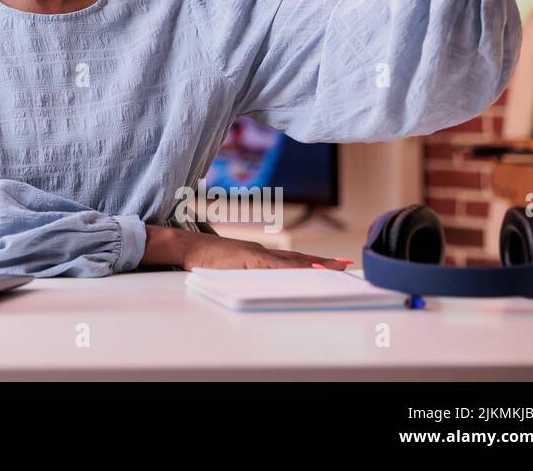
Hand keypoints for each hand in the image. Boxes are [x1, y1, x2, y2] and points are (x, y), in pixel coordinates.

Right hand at [180, 233, 351, 271]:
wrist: (188, 248)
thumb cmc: (205, 261)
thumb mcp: (230, 268)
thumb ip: (245, 272)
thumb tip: (259, 285)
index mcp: (258, 255)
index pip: (290, 259)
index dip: (312, 261)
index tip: (332, 264)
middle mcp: (261, 252)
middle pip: (296, 258)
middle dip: (321, 262)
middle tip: (344, 264)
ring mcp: (255, 254)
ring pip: (289, 261)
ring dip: (312, 264)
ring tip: (333, 267)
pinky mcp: (248, 259)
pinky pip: (274, 265)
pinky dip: (292, 268)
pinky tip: (305, 269)